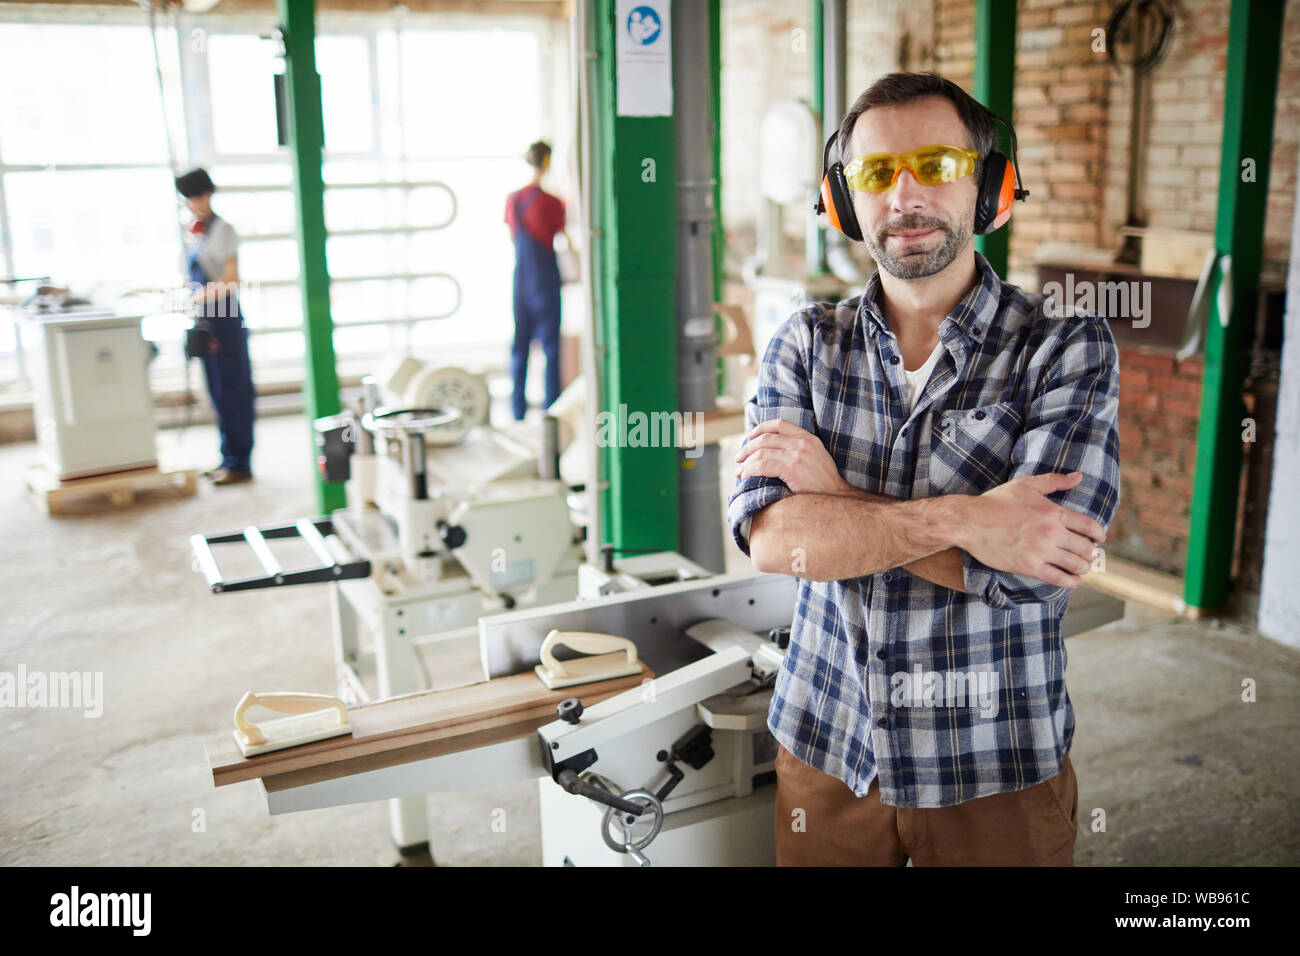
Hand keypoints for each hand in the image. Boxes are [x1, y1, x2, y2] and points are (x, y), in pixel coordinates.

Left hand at [735, 418, 852, 495]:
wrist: (837, 498)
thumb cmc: (824, 484)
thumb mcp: (815, 458)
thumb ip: (799, 450)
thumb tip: (773, 452)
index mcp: (808, 438)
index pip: (780, 424)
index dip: (761, 428)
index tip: (749, 436)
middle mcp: (802, 443)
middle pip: (766, 438)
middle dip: (748, 447)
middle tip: (738, 458)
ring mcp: (797, 455)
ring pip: (761, 452)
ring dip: (746, 462)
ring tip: (739, 471)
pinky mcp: (792, 468)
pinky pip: (763, 466)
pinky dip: (750, 470)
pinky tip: (745, 476)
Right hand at [954, 471, 1105, 588]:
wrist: (970, 521)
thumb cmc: (996, 502)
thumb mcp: (1026, 485)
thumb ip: (1054, 481)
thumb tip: (1078, 476)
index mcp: (1054, 512)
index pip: (1089, 526)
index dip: (1098, 535)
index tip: (1098, 539)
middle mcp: (1051, 532)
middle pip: (1086, 548)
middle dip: (1090, 553)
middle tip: (1086, 556)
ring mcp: (1041, 550)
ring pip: (1076, 565)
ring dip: (1083, 568)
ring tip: (1080, 568)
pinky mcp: (1029, 566)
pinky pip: (1059, 578)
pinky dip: (1071, 582)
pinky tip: (1072, 581)